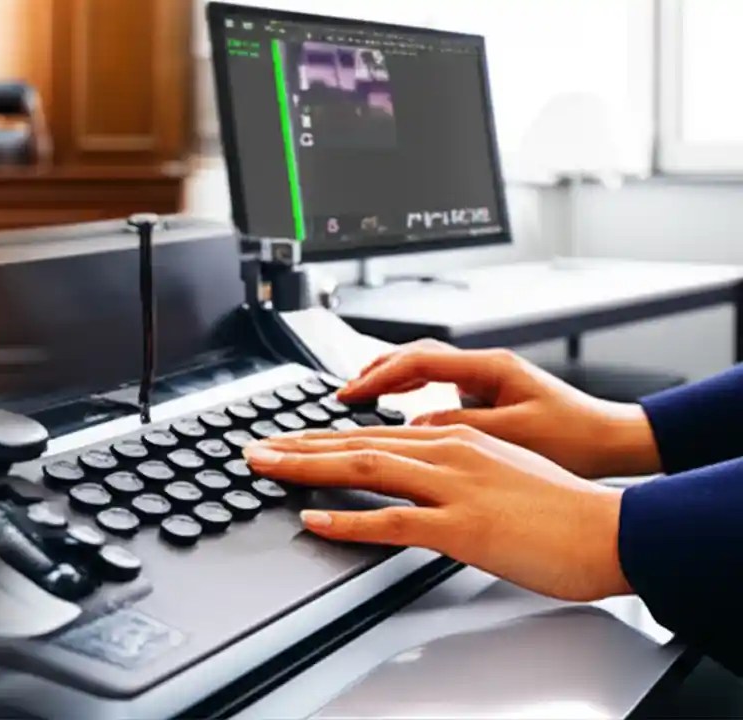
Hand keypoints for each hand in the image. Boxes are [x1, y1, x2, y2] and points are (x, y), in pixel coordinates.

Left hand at [245, 425, 632, 601]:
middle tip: (254, 450)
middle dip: (298, 446)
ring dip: (307, 468)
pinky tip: (313, 521)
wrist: (610, 528)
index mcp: (454, 438)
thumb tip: (416, 478)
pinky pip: (391, 521)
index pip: (372, 432)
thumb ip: (453, 470)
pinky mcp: (461, 526)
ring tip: (265, 469)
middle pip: (357, 442)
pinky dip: (346, 522)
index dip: (321, 437)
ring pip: (364, 467)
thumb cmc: (558, 507)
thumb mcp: (497, 473)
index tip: (285, 442)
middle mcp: (447, 451)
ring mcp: (453, 486)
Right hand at [337, 340, 659, 478]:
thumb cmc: (576, 439)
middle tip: (341, 395)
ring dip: (388, 380)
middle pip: (413, 357)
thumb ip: (460, 426)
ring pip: (423, 367)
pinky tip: (398, 409)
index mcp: (489, 367)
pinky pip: (437, 384)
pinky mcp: (489, 395)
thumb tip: (415, 423)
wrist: (615, 442)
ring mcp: (486, 378)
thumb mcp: (514, 435)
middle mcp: (484, 366)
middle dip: (372, 373)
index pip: (416, 361)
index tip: (348, 395)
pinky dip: (410, 392)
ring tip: (358, 396)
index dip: (376, 377)